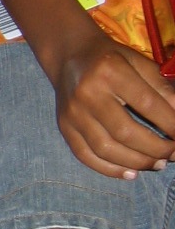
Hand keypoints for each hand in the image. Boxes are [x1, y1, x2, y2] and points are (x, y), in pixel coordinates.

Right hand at [47, 28, 174, 178]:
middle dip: (156, 149)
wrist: (70, 55)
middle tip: (172, 154)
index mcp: (109, 71)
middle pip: (125, 132)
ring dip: (137, 162)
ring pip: (106, 149)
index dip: (170, 124)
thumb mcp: (139, 63)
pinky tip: (131, 173)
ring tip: (157, 164)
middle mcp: (87, 93)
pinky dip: (110, 170)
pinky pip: (86, 155)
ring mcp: (72, 112)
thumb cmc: (111, 59)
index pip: (146, 104)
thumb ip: (161, 89)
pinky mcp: (64, 126)